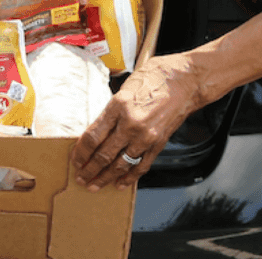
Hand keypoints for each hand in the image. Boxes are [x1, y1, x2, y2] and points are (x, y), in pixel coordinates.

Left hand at [72, 53, 201, 190]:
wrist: (185, 80)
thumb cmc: (156, 76)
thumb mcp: (126, 86)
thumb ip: (113, 109)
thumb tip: (98, 128)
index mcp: (119, 105)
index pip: (93, 136)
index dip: (81, 152)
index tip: (75, 160)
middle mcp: (131, 123)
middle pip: (104, 155)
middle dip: (89, 170)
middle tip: (81, 177)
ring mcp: (146, 136)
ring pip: (120, 165)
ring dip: (105, 178)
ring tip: (95, 185)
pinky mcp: (159, 144)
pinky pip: (141, 166)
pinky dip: (129, 178)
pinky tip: (120, 183)